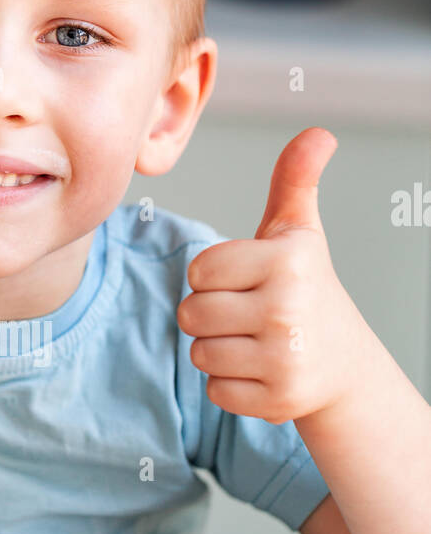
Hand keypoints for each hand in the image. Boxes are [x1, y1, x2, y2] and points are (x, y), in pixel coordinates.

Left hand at [177, 127, 369, 425]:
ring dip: (217, 350)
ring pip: (199, 353)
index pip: (199, 270)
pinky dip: (229, 385)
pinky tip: (260, 372)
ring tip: (254, 342)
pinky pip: (214, 390)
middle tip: (246, 316)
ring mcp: (285, 358)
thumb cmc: (305, 288)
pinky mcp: (278, 400)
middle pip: (191, 314)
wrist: (343, 362)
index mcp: (287, 260)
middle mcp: (288, 308)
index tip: (244, 281)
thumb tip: (318, 133)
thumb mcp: (299, 233)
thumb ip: (295, 181)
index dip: (212, 277)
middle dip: (208, 316)